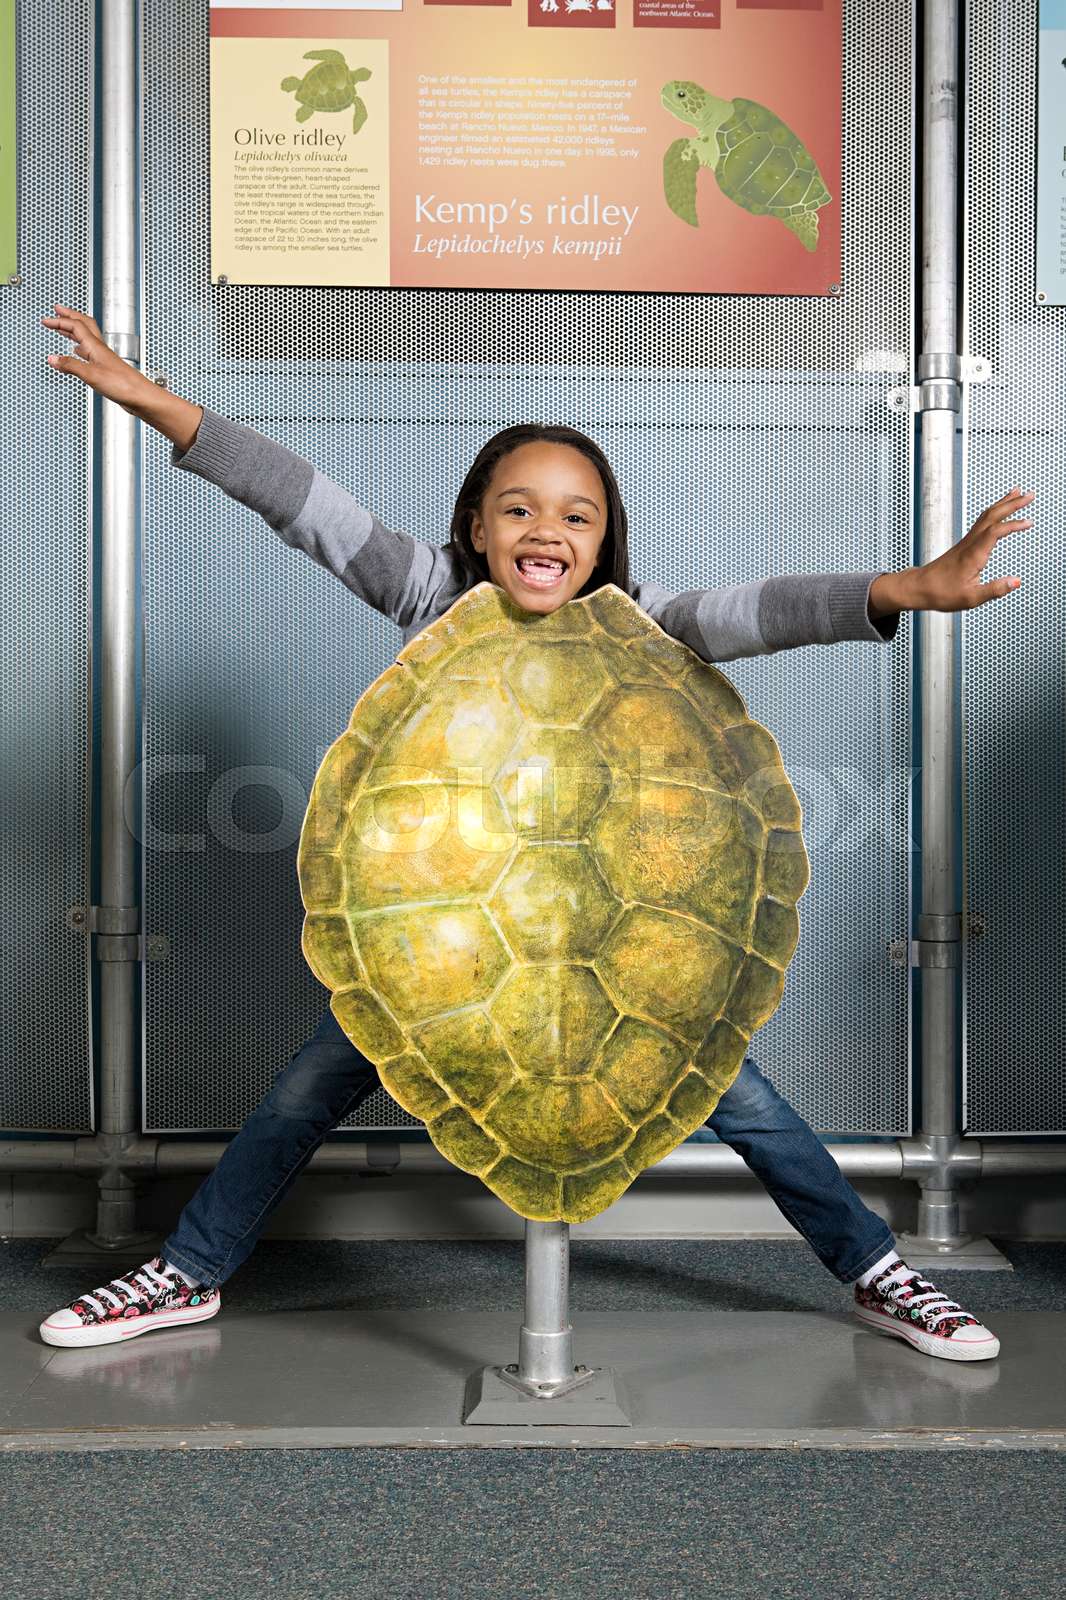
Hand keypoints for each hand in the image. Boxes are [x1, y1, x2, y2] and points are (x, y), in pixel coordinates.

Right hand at [41, 304, 147, 409]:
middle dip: (68, 316)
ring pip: (86, 337)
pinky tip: (78, 352)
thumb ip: (70, 366)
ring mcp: (104, 358)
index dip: (59, 321)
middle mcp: (100, 349)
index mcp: (96, 347)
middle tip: (57, 310)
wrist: (141, 397)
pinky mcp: (106, 369)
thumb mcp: (91, 375)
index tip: (46, 321)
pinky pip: (90, 352)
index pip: (75, 326)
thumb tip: (52, 358)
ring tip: (63, 328)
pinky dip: (80, 348)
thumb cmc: (124, 385)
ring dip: (73, 330)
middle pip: (83, 325)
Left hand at [869, 488, 1032, 615]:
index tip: (1029, 522)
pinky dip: (994, 512)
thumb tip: (1016, 582)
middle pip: (992, 516)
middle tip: (1030, 495)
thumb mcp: (970, 598)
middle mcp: (970, 544)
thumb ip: (995, 590)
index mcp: (973, 555)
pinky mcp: (965, 544)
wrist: (919, 588)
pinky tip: (999, 511)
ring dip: (1003, 503)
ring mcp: (967, 542)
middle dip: (1012, 503)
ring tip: (1017, 493)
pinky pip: (982, 522)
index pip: (995, 532)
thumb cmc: (940, 593)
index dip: (1013, 525)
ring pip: (986, 516)